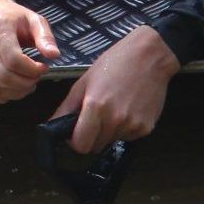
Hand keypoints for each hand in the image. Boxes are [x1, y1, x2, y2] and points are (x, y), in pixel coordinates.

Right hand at [0, 0, 58, 102]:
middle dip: (25, 84)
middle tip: (35, 79)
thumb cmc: (12, 17)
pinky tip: (12, 87)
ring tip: (26, 84)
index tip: (43, 68)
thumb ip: (45, 36)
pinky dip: (1, 95)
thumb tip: (54, 55)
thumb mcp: (33, 19)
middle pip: (2, 76)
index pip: (13, 59)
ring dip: (15, 92)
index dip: (32, 70)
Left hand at [54, 25, 178, 153]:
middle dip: (91, 136)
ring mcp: (132, 126)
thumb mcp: (85, 81)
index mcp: (96, 107)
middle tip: (95, 117)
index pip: (81, 145)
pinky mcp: (146, 128)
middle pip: (96, 147)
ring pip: (112, 141)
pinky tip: (129, 108)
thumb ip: (68, 107)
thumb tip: (53, 126)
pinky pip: (128, 137)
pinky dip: (125, 128)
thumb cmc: (115, 62)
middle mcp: (115, 120)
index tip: (76, 132)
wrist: (151, 56)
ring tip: (115, 107)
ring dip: (109, 131)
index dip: (75, 141)